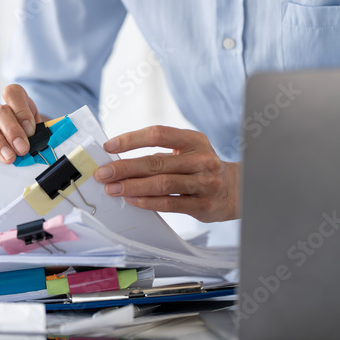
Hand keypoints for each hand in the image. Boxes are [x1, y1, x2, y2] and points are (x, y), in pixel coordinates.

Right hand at [0, 84, 40, 163]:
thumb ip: (40, 131)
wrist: (26, 144)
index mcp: (15, 100)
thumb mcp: (40, 128)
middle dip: (12, 131)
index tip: (30, 130)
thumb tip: (41, 141)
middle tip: (23, 148)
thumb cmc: (32, 134)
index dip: (21, 111)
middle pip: (0, 112)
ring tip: (10, 157)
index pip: (13, 93)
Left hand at [94, 126, 240, 221]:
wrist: (236, 190)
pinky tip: (131, 199)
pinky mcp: (202, 205)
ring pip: (162, 184)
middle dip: (124, 167)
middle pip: (156, 161)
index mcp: (194, 141)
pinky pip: (169, 204)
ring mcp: (204, 183)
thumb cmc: (200, 169)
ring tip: (111, 188)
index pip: (158, 134)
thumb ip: (158, 154)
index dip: (131, 139)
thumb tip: (118, 160)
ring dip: (132, 186)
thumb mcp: (186, 152)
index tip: (109, 146)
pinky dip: (147, 201)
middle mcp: (201, 160)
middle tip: (102, 173)